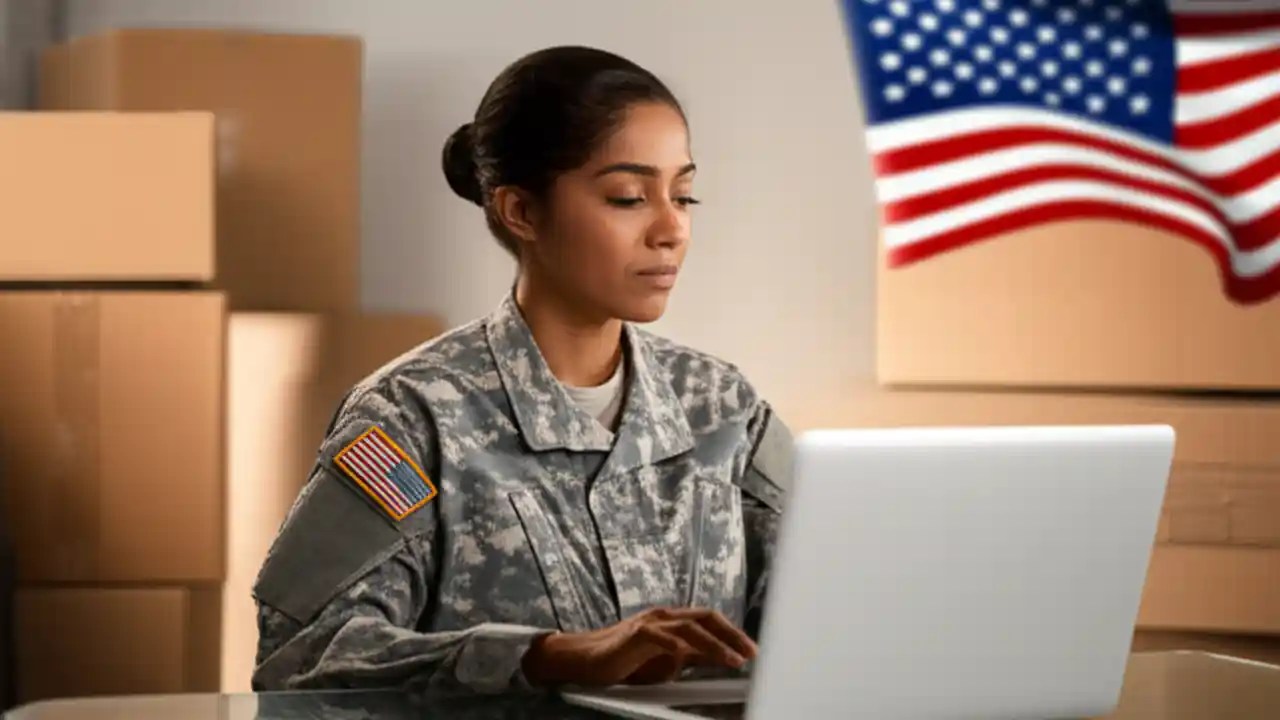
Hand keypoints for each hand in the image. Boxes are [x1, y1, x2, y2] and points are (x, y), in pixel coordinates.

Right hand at [521, 607, 757, 686]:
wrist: (586, 658)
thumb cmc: (625, 660)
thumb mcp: (664, 660)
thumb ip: (690, 656)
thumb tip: (718, 660)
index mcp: (673, 621)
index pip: (710, 620)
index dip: (733, 633)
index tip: (752, 650)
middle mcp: (665, 617)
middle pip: (706, 618)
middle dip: (732, 635)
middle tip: (751, 653)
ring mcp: (650, 623)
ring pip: (689, 627)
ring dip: (714, 644)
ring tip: (732, 659)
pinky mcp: (634, 634)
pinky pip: (659, 637)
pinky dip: (675, 645)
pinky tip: (688, 655)